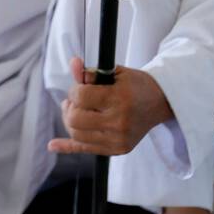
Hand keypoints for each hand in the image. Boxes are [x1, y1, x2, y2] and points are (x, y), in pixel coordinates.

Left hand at [49, 57, 173, 158]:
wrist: (159, 103)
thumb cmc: (136, 85)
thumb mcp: (115, 72)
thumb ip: (90, 71)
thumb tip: (73, 63)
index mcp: (119, 99)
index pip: (81, 97)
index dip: (75, 90)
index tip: (80, 86)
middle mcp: (119, 122)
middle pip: (75, 119)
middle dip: (70, 107)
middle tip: (76, 100)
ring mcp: (118, 139)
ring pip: (76, 134)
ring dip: (70, 121)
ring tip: (76, 111)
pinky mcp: (117, 150)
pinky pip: (84, 149)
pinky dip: (66, 147)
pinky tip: (53, 145)